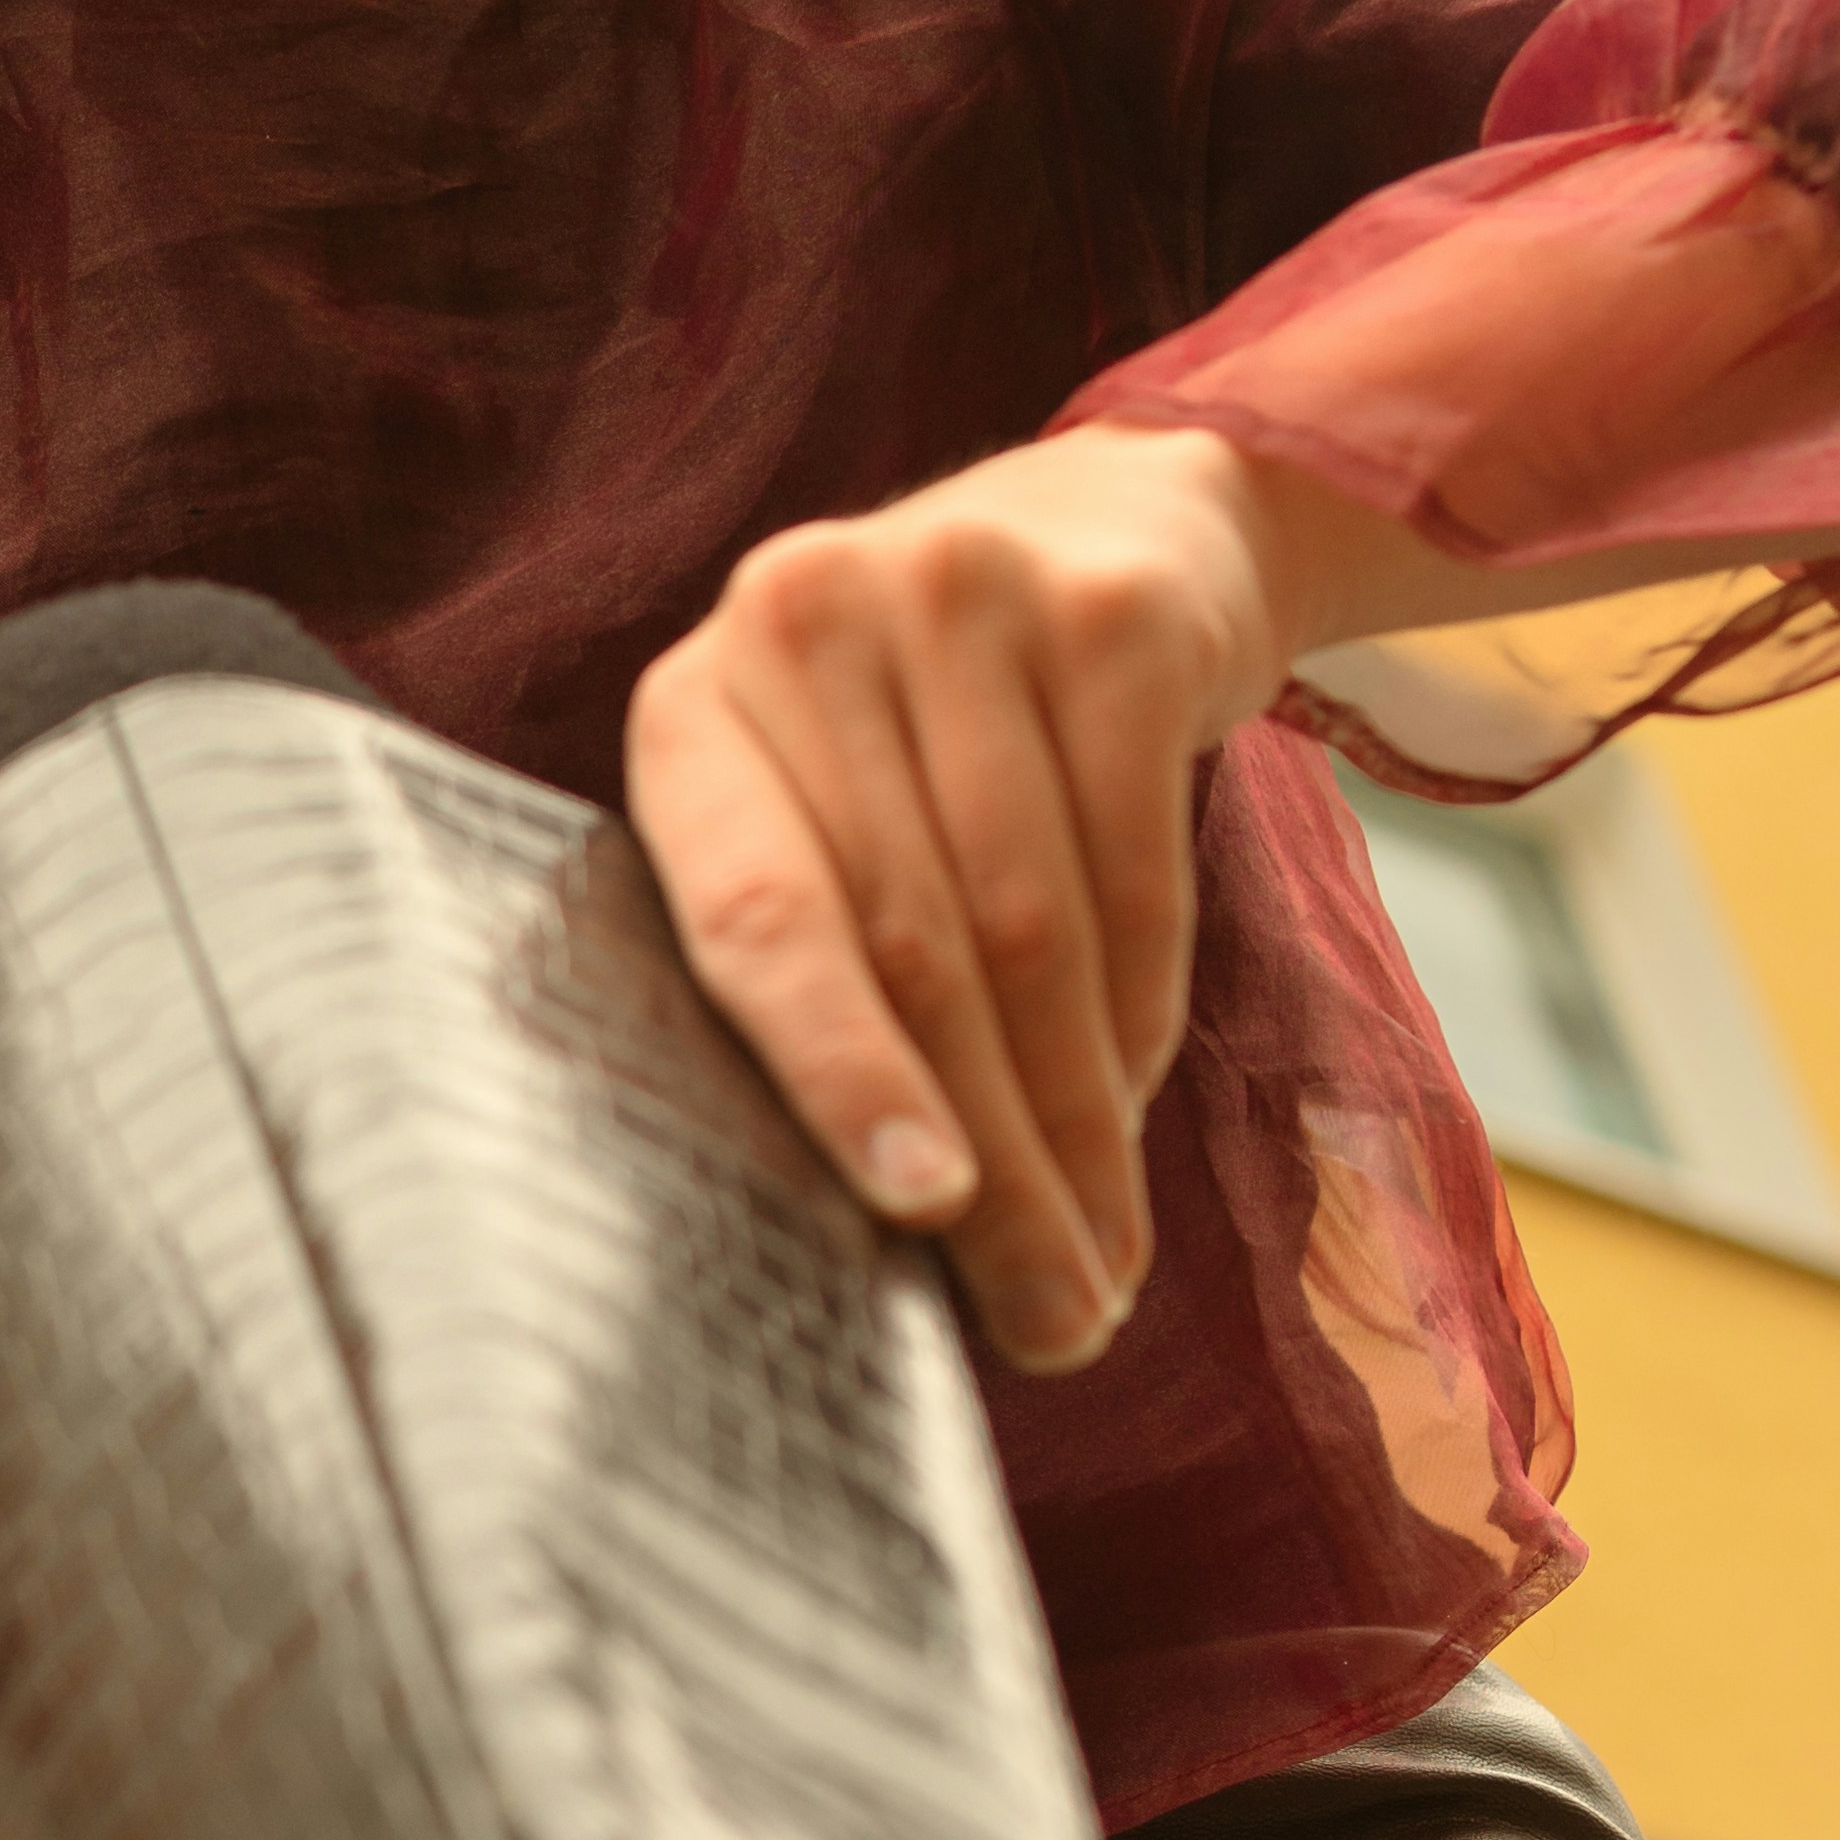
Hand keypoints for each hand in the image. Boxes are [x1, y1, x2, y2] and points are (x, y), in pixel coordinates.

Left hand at [625, 430, 1350, 1374]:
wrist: (1116, 524)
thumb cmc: (941, 739)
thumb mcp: (838, 809)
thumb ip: (823, 960)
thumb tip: (888, 1240)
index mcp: (692, 708)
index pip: (757, 917)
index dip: (838, 1072)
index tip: (920, 1212)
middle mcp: (804, 621)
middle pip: (913, 947)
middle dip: (993, 1163)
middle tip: (1052, 1315)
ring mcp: (962, 592)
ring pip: (1033, 927)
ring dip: (1082, 1123)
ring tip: (1103, 1261)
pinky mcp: (1112, 611)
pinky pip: (1140, 863)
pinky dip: (1147, 1010)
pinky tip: (1141, 1102)